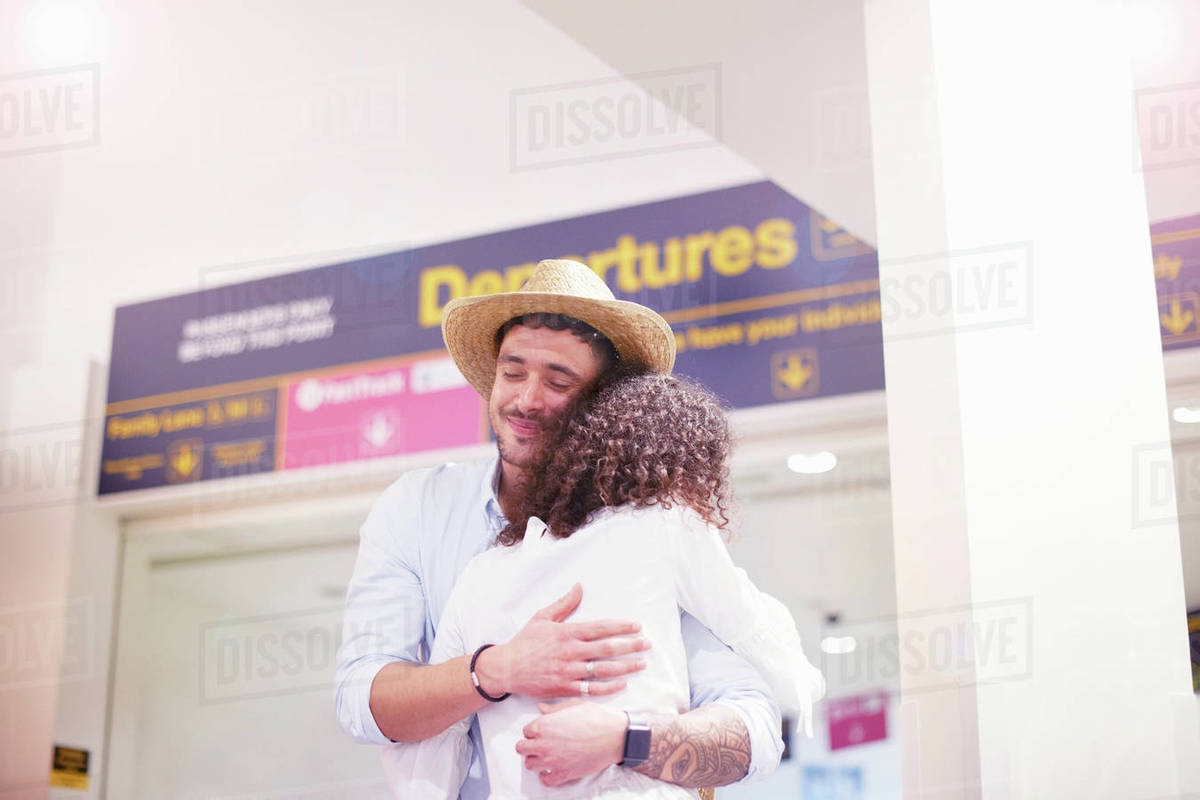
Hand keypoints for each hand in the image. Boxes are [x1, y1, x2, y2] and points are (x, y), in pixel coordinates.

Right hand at [475, 583, 649, 698]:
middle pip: (607, 648)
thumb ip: (564, 603)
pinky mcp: (565, 688)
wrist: (506, 668)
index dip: (621, 626)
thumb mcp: (542, 617)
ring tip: (641, 663)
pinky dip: (609, 687)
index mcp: (567, 633)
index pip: (600, 628)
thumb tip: (579, 586)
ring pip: (604, 670)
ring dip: (625, 666)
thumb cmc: (525, 641)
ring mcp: (568, 672)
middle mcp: (570, 652)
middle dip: (631, 645)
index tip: (637, 626)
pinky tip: (623, 683)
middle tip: (648, 643)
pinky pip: (591, 689)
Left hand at [515, 698, 626, 786]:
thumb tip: (541, 708)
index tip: (543, 731)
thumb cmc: (597, 718)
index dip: (535, 730)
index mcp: (544, 725)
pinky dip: (548, 776)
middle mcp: (543, 744)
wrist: (615, 735)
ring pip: (530, 765)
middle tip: (541, 743)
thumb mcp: (574, 705)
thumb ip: (554, 709)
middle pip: (522, 748)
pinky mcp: (563, 774)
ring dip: (537, 760)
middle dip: (530, 745)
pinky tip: (555, 768)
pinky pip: (545, 780)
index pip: (526, 731)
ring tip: (548, 756)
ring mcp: (552, 761)